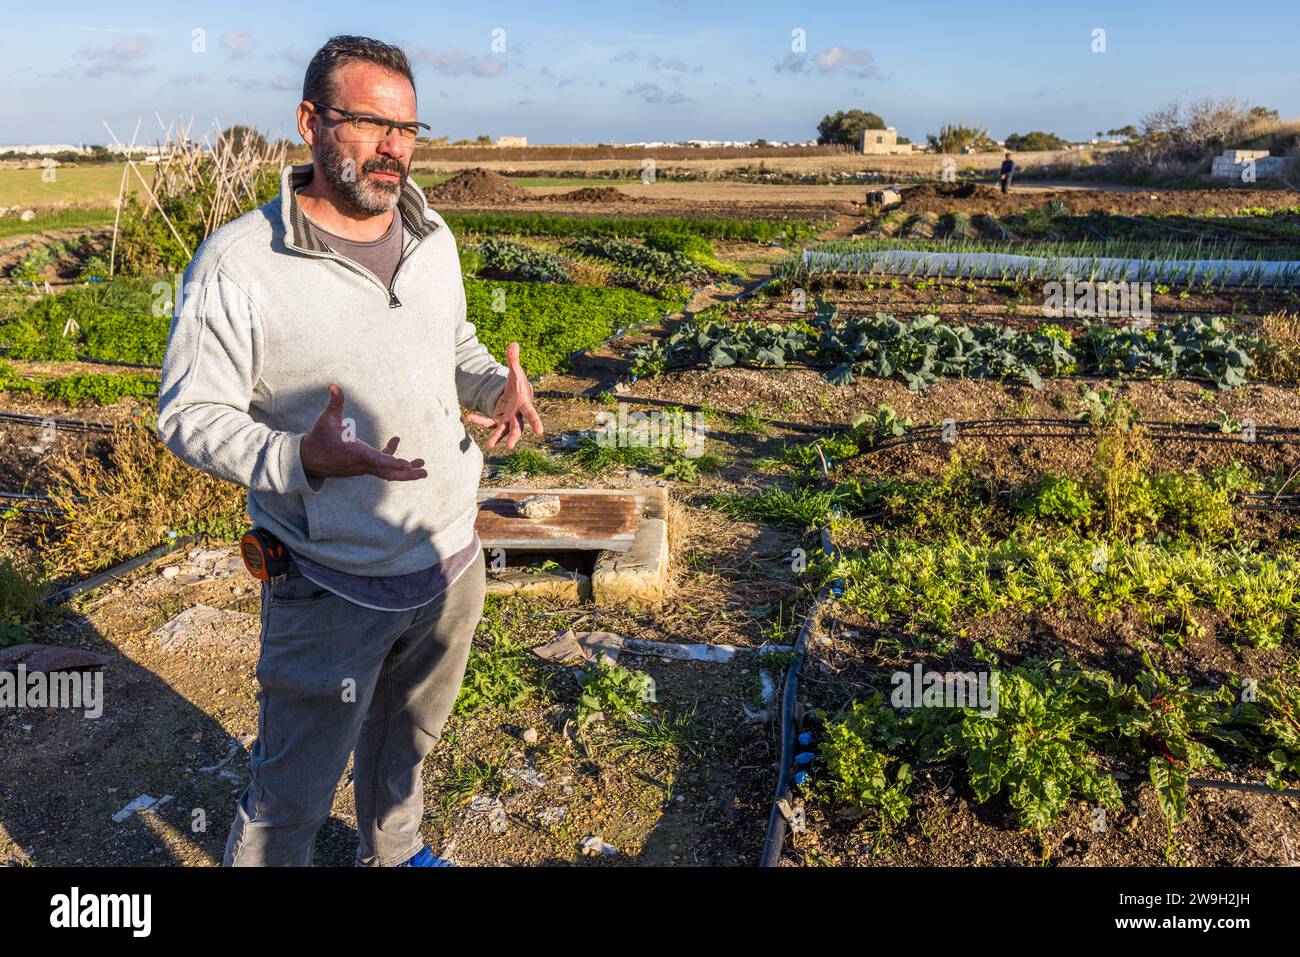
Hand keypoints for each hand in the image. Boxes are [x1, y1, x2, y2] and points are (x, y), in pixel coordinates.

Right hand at [299, 384, 427, 480]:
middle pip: (387, 473)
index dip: (393, 461)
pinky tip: (396, 440)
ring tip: (421, 467)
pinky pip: (379, 464)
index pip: (377, 460)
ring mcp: (362, 467)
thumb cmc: (318, 438)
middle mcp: (361, 464)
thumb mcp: (326, 419)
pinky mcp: (361, 467)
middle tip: (425, 473)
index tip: (408, 465)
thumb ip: (334, 403)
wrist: (306, 459)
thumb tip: (334, 385)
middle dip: (407, 473)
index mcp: (355, 453)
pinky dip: (389, 456)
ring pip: (386, 472)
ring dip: (404, 470)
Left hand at [463, 341, 543, 449]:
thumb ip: (513, 360)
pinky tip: (469, 417)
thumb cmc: (518, 384)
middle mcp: (517, 415)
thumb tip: (513, 343)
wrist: (516, 394)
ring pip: (503, 431)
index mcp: (524, 404)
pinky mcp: (498, 420)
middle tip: (510, 446)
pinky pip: (488, 422)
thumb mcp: (515, 372)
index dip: (536, 422)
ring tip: (490, 445)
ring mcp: (507, 419)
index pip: (531, 414)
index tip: (540, 432)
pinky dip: (479, 420)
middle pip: (518, 428)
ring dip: (497, 438)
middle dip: (514, 436)